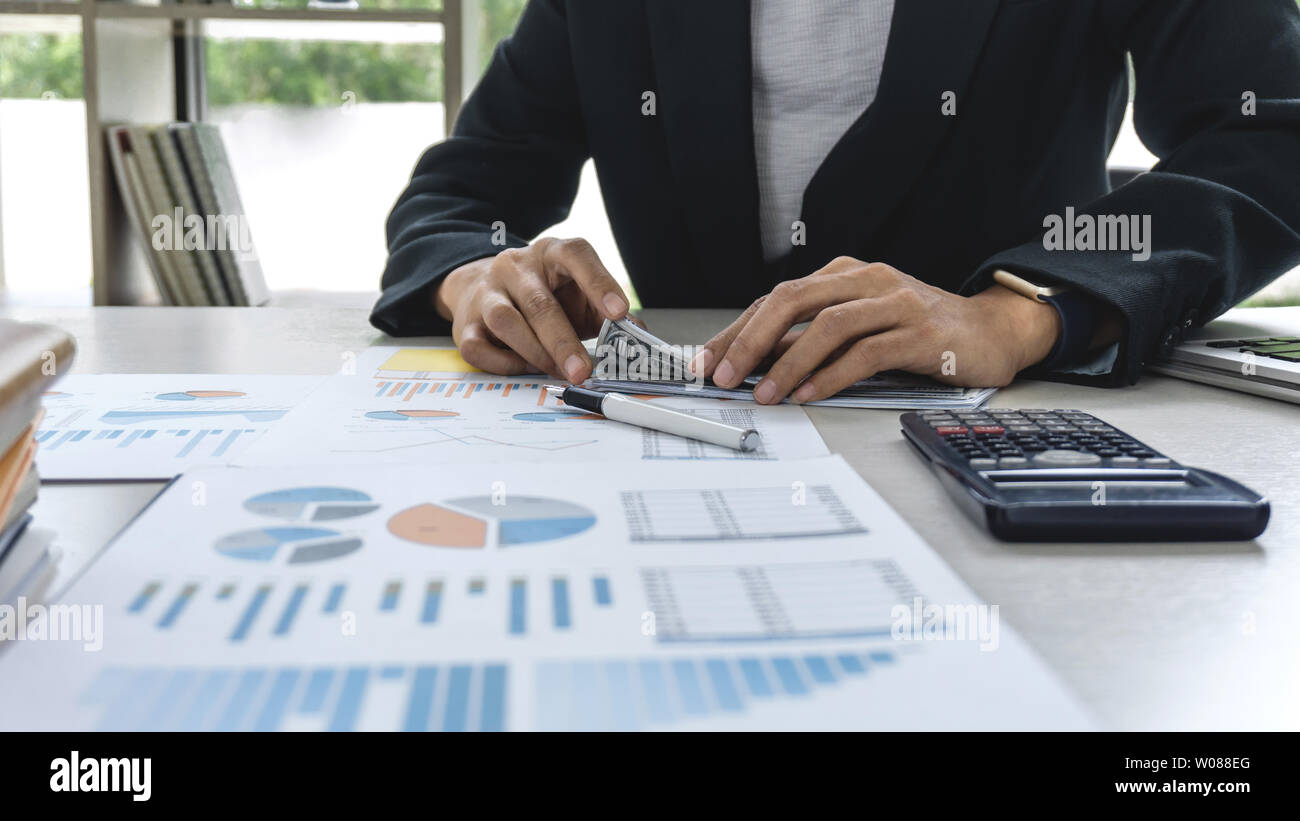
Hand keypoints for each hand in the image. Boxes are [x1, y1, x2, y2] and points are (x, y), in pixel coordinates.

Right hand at [435, 237, 628, 379]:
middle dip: (564, 341)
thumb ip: (606, 315)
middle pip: (539, 302)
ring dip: (535, 352)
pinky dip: (505, 364)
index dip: (599, 282)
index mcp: (551, 254)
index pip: (576, 255)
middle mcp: (516, 266)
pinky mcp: (465, 322)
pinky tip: (524, 366)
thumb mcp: (579, 297)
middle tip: (582, 370)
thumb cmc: (543, 297)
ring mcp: (487, 291)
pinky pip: (480, 348)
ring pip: (506, 321)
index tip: (619, 312)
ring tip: (556, 370)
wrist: (481, 288)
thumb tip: (637, 337)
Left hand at [690, 257, 1061, 402]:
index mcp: (844, 274)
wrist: (992, 333)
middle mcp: (867, 280)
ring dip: (788, 363)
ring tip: (764, 394)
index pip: (777, 298)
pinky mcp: (922, 332)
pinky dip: (832, 376)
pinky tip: (810, 395)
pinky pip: (867, 352)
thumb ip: (813, 339)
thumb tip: (754, 366)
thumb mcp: (860, 326)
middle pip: (793, 301)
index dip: (738, 330)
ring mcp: (897, 302)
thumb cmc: (919, 332)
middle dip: (751, 340)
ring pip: (828, 326)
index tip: (707, 361)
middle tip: (725, 375)